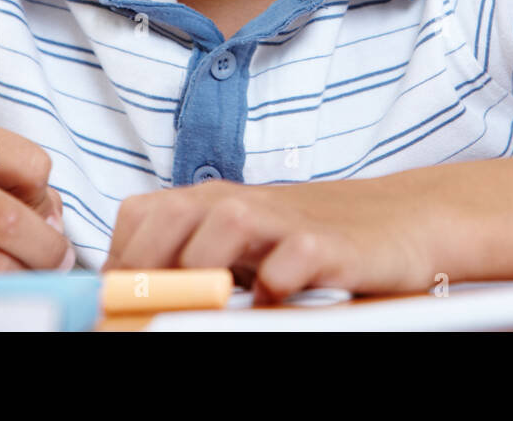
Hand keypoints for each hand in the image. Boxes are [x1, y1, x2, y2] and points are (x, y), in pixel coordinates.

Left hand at [102, 176, 439, 301]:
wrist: (400, 220)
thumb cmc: (312, 237)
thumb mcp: (245, 243)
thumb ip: (196, 258)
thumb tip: (127, 301)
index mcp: (213, 201)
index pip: (141, 216)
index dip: (118, 261)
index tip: (112, 303)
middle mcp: (242, 202)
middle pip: (170, 216)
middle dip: (143, 268)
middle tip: (139, 312)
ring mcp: (284, 220)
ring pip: (223, 228)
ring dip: (201, 272)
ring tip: (200, 309)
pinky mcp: (327, 246)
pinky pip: (288, 264)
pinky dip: (273, 286)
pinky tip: (271, 302)